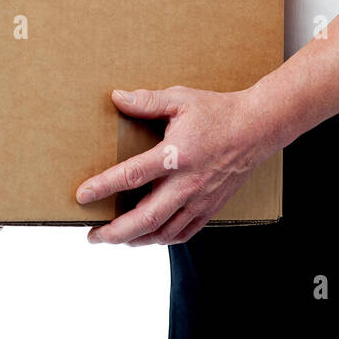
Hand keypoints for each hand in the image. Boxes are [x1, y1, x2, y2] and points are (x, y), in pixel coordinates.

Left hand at [75, 85, 273, 246]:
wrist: (257, 129)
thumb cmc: (216, 112)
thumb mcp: (180, 99)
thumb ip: (147, 101)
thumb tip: (117, 97)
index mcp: (175, 155)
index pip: (131, 175)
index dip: (103, 188)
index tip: (81, 197)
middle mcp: (186, 184)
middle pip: (144, 219)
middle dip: (114, 232)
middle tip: (92, 235)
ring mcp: (199, 200)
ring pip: (162, 232)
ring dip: (135, 240)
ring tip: (115, 239)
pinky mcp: (210, 208)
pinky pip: (183, 234)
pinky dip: (161, 239)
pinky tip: (148, 237)